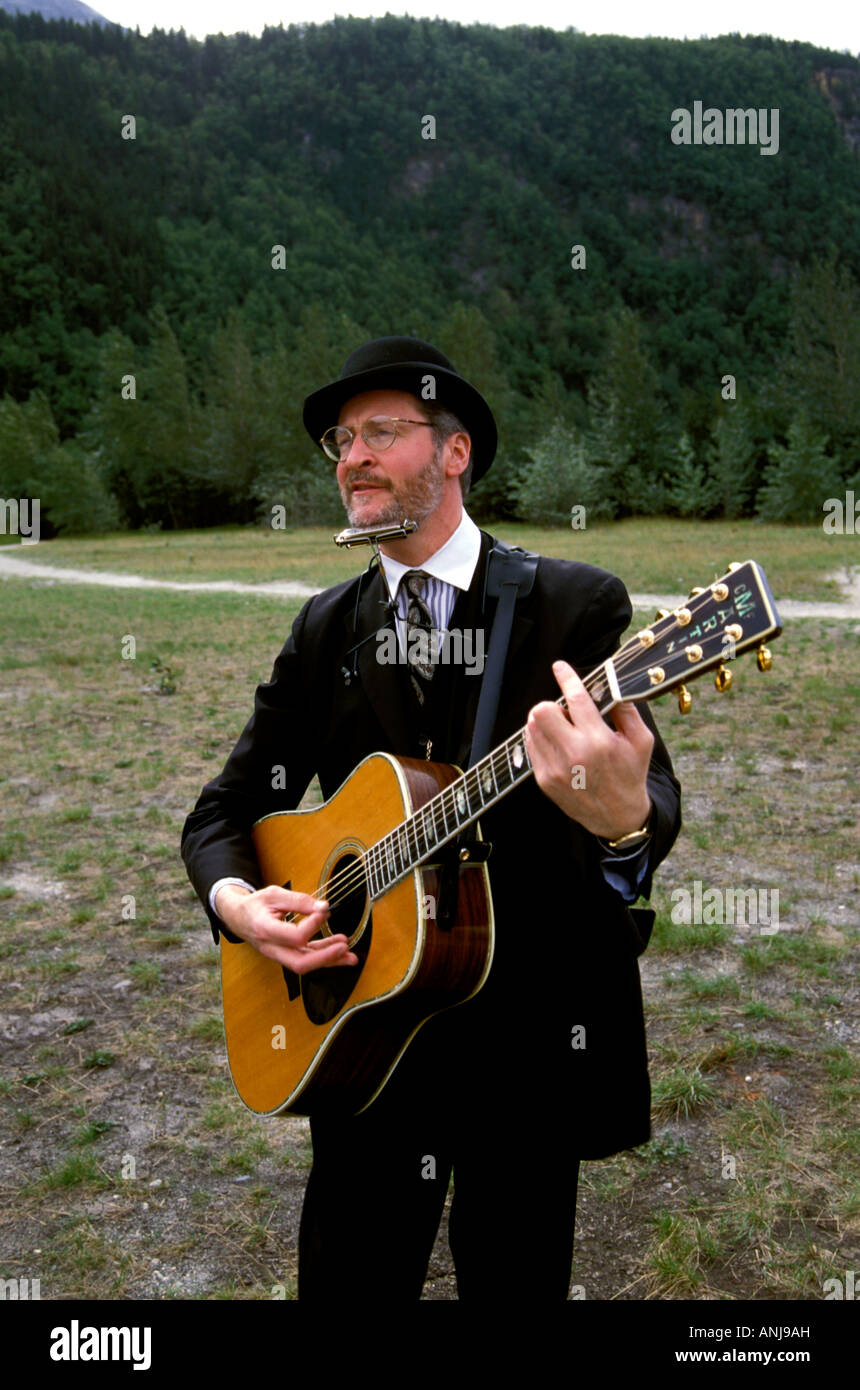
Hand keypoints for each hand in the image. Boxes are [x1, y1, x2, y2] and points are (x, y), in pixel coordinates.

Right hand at [214, 884, 358, 973]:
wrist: (238, 918)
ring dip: (330, 960)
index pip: (294, 936)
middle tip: (344, 946)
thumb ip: (298, 900)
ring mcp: (279, 955)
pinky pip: (306, 959)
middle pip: (299, 963)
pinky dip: (325, 956)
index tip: (323, 911)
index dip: (312, 925)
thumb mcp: (273, 894)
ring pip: (305, 965)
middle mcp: (272, 948)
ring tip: (350, 955)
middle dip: (325, 957)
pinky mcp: (286, 955)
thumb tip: (323, 907)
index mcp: (265, 930)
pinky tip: (341, 951)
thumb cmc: (255, 905)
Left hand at [524, 659, 652, 840]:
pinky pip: (531, 746)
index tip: (560, 667)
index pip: (575, 699)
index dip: (566, 677)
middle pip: (542, 711)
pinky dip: (541, 739)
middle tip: (564, 712)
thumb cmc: (631, 775)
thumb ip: (628, 710)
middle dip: (552, 704)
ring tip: (562, 730)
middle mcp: (575, 753)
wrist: (617, 818)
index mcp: (599, 741)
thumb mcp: (641, 742)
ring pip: (532, 727)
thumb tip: (613, 686)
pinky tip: (557, 744)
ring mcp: (556, 768)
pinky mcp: (545, 780)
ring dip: (544, 721)